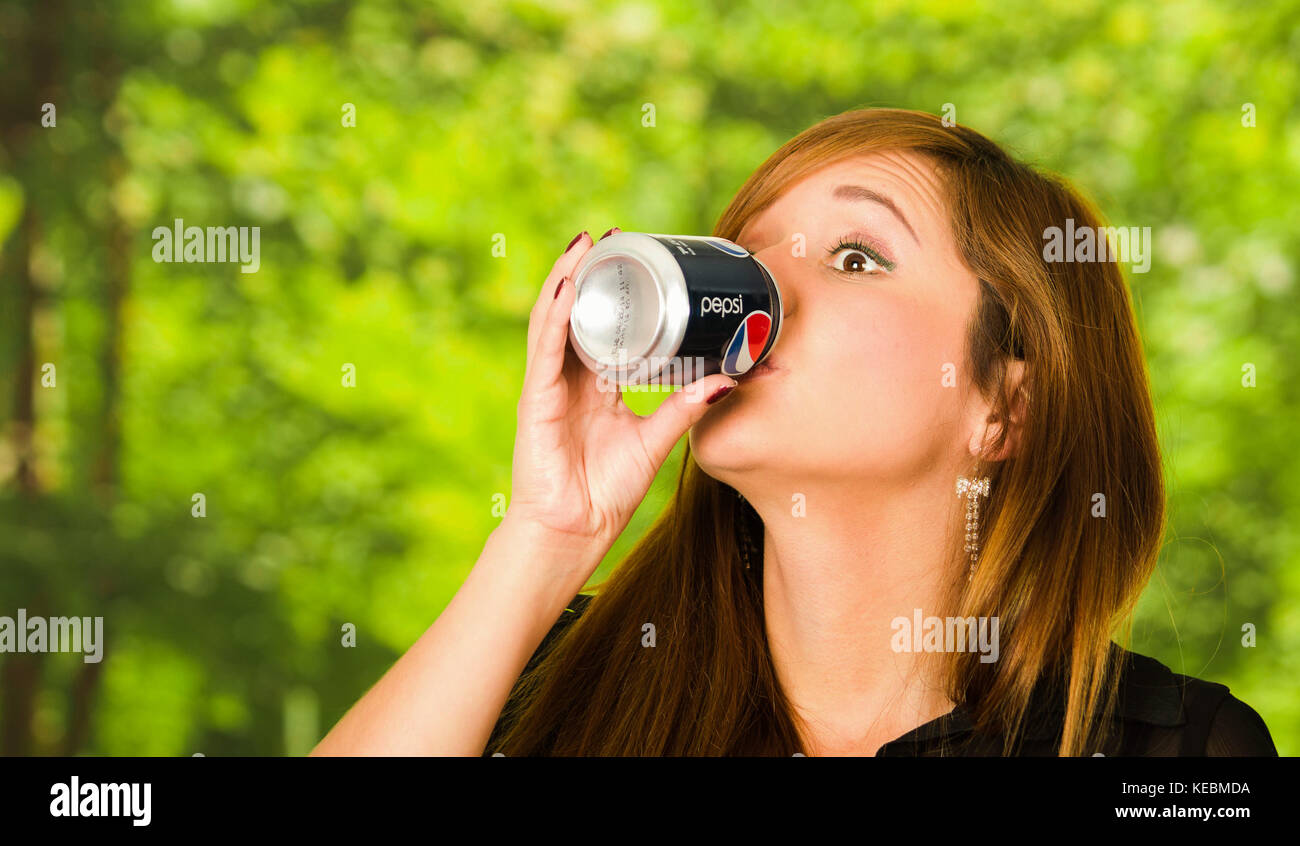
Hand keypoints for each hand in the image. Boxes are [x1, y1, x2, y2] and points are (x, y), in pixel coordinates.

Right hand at [504, 229, 740, 554]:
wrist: (574, 533)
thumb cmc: (605, 493)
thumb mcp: (655, 441)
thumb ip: (685, 408)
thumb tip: (728, 378)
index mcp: (592, 385)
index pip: (600, 326)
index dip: (613, 290)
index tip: (635, 256)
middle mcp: (567, 379)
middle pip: (573, 312)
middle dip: (589, 272)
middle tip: (613, 235)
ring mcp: (548, 387)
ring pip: (553, 320)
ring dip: (567, 278)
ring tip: (585, 243)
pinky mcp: (537, 401)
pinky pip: (544, 349)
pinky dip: (555, 314)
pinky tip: (566, 285)